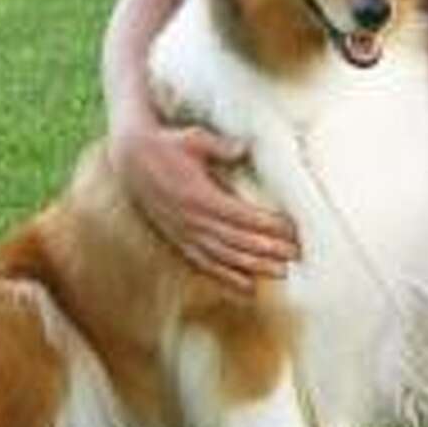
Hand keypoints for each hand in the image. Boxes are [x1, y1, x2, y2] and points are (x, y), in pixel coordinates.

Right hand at [109, 121, 299, 293]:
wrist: (131, 158)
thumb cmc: (167, 144)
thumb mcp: (194, 138)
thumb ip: (220, 146)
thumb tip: (246, 146)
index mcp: (199, 196)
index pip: (241, 216)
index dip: (267, 225)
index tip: (292, 230)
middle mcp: (192, 219)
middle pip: (237, 240)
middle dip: (268, 249)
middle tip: (296, 255)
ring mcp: (184, 232)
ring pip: (224, 257)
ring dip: (253, 267)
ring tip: (281, 273)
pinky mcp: (178, 239)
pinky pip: (205, 264)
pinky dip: (227, 278)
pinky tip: (248, 288)